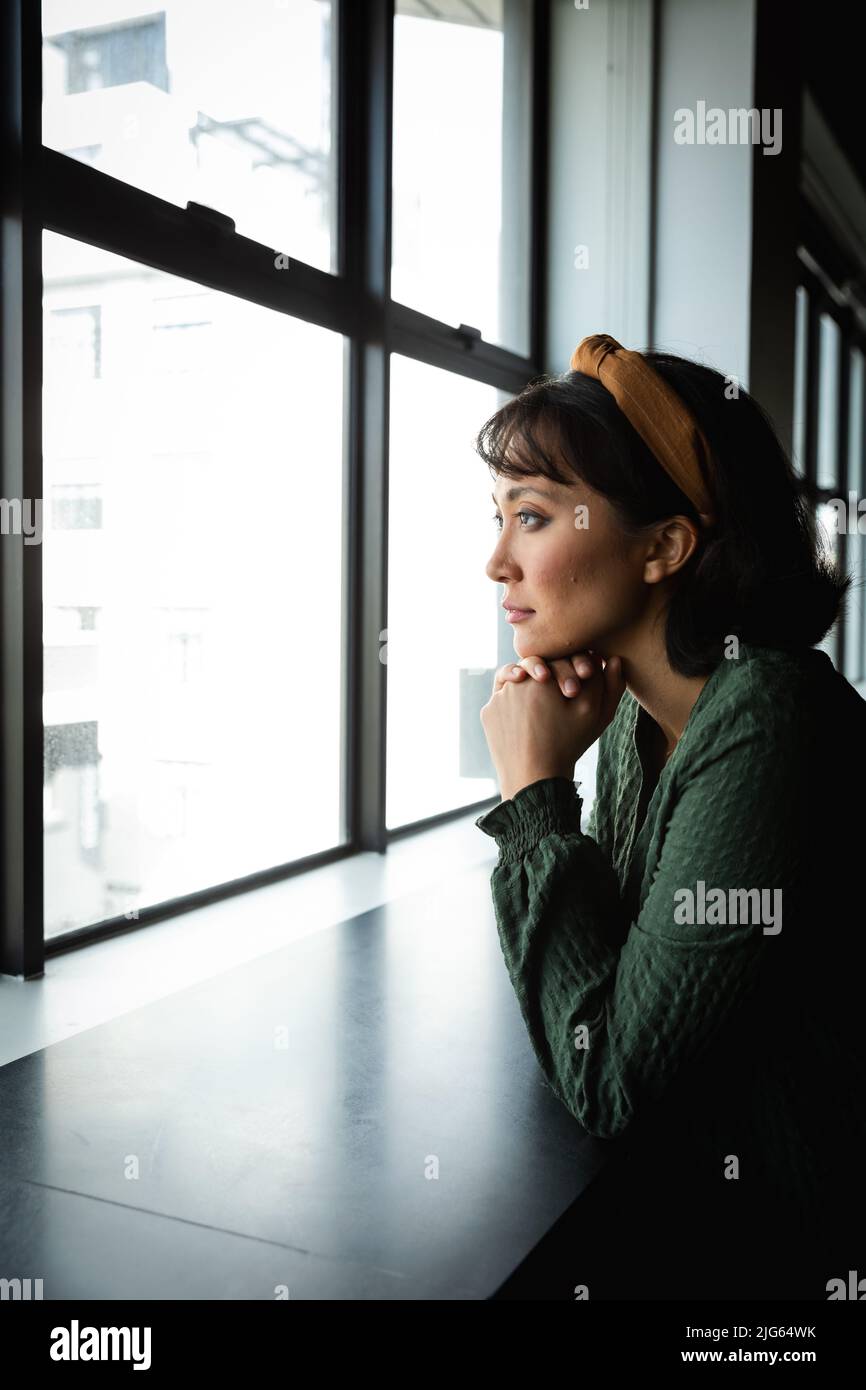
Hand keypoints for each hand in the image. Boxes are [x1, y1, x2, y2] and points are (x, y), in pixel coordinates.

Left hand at [480, 650, 625, 801]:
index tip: (580, 690)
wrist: (532, 778)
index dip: (577, 670)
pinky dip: (517, 706)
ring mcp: (497, 696)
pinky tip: (530, 722)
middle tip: (565, 699)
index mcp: (543, 674)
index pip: (564, 660)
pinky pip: (504, 700)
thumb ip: (609, 684)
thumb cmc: (568, 744)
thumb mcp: (596, 715)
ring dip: (533, 689)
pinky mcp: (488, 713)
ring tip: (546, 711)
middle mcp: (515, 680)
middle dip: (555, 679)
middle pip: (539, 667)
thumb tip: (612, 659)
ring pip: (520, 681)